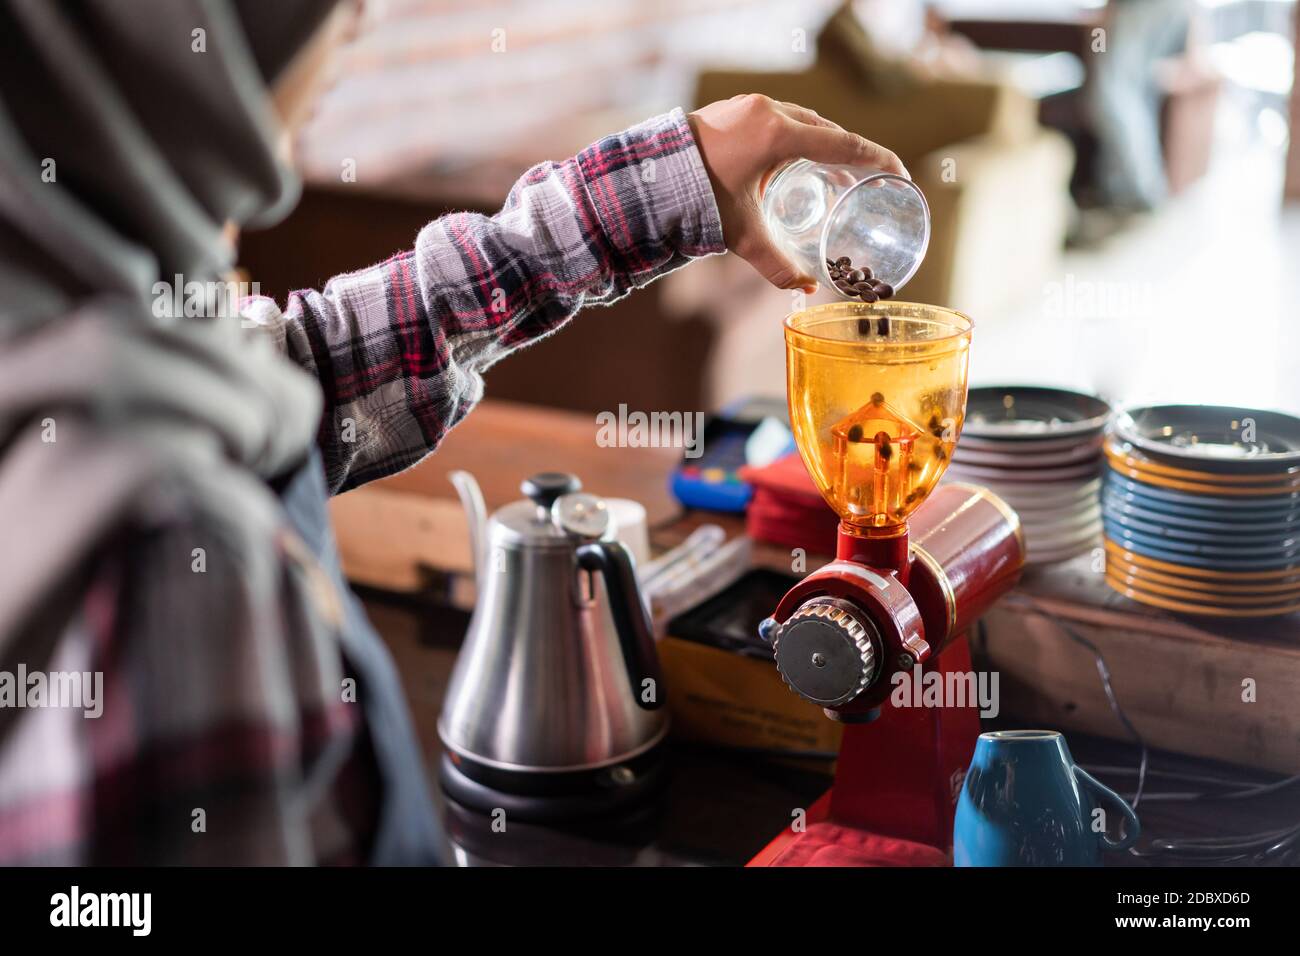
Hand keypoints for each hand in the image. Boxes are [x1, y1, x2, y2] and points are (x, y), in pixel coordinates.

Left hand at [687, 94, 907, 292]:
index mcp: (777, 135)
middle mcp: (767, 111)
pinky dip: (794, 134)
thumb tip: (804, 289)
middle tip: (868, 174)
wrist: (646, 179)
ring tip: (835, 166)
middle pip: (824, 129)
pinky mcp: (733, 108)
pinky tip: (796, 156)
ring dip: (821, 141)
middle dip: (849, 151)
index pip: (842, 144)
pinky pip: (777, 117)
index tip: (898, 172)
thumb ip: (775, 265)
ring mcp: (748, 105)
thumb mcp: (741, 235)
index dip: (876, 159)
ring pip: (800, 120)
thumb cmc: (694, 201)